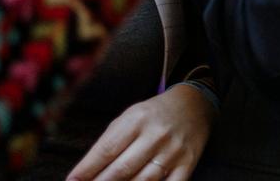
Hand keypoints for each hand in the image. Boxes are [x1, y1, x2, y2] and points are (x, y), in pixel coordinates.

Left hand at [67, 84, 215, 180]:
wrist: (193, 106)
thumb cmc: (153, 115)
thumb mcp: (128, 118)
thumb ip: (109, 143)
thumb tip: (86, 173)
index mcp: (136, 120)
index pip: (106, 150)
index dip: (87, 170)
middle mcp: (155, 135)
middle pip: (122, 169)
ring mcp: (173, 152)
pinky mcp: (187, 164)